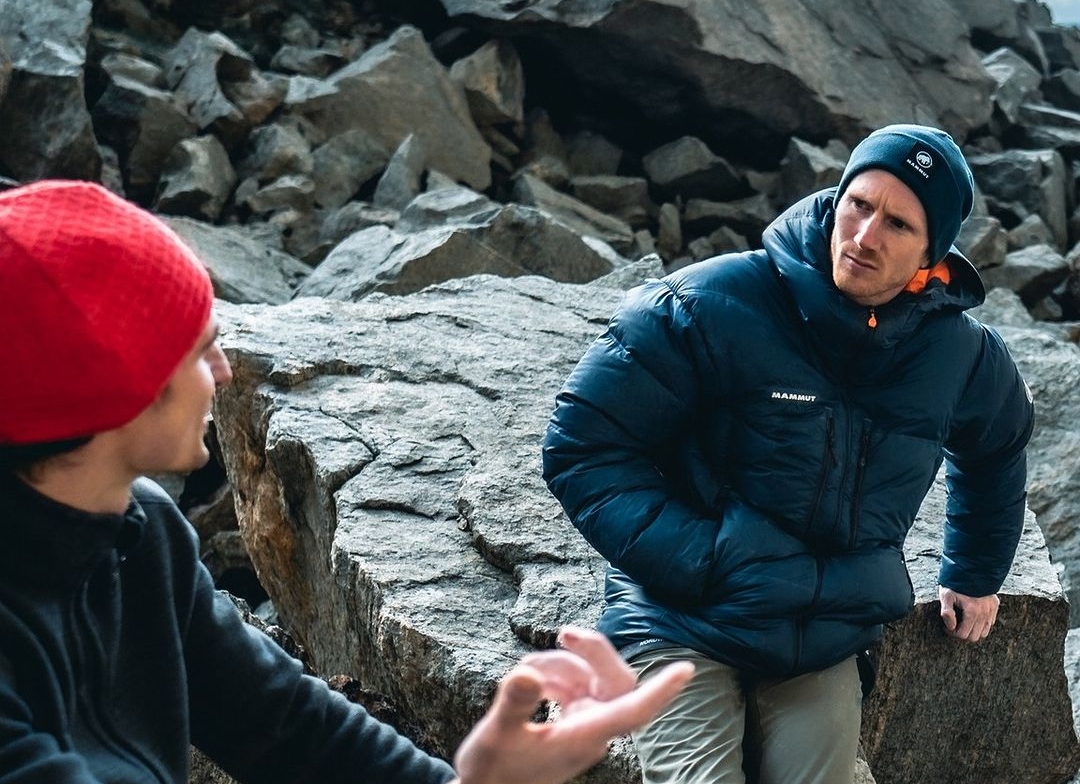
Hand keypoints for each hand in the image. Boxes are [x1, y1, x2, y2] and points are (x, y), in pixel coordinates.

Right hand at [450, 626, 692, 783]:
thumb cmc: (493, 771)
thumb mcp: (496, 735)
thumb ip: (514, 704)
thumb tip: (526, 673)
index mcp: (584, 737)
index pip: (633, 710)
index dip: (660, 691)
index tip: (687, 670)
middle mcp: (592, 729)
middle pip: (615, 680)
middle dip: (594, 652)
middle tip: (564, 634)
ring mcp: (585, 723)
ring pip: (591, 676)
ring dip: (559, 665)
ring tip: (523, 676)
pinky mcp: (574, 719)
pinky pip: (575, 683)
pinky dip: (553, 675)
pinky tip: (531, 684)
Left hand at [939, 586, 998, 641]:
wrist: (972, 567)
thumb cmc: (956, 582)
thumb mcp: (946, 595)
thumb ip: (947, 613)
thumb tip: (951, 627)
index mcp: (972, 612)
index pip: (963, 635)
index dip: (952, 633)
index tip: (946, 627)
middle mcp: (984, 613)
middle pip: (974, 637)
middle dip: (962, 634)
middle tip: (953, 626)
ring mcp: (991, 610)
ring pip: (984, 632)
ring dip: (973, 631)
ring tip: (962, 623)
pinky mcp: (995, 606)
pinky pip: (990, 623)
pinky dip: (981, 624)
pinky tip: (972, 617)